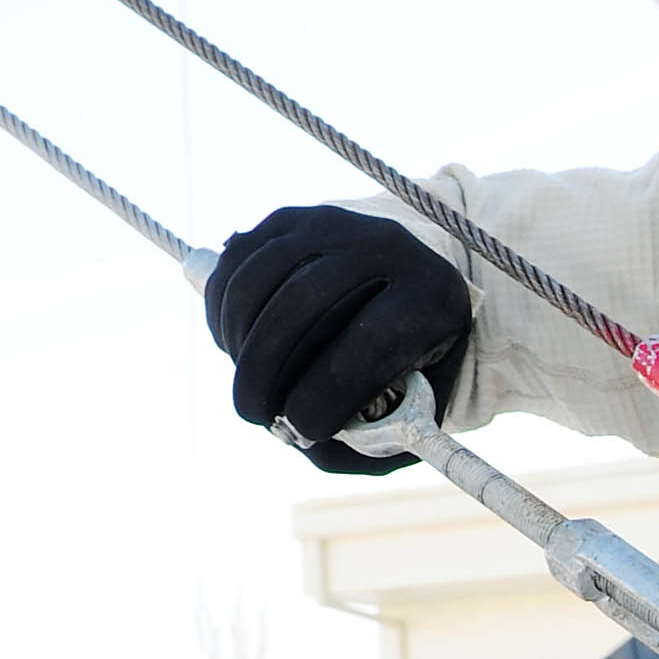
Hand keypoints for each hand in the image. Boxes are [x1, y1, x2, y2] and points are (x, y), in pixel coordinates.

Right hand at [205, 203, 472, 475]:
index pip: (370, 345)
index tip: (302, 428)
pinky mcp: (290, 218)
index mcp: (432, 296)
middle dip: (267, 372)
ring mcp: (334, 223)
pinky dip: (225, 314)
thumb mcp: (418, 405)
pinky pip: (237, 267)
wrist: (407, 286)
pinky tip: (238, 346)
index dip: (327, 395)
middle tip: (255, 414)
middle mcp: (387, 244)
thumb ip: (375, 439)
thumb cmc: (412, 363)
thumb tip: (307, 441)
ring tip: (250, 384)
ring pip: (261, 283)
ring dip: (240, 344)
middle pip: (305, 305)